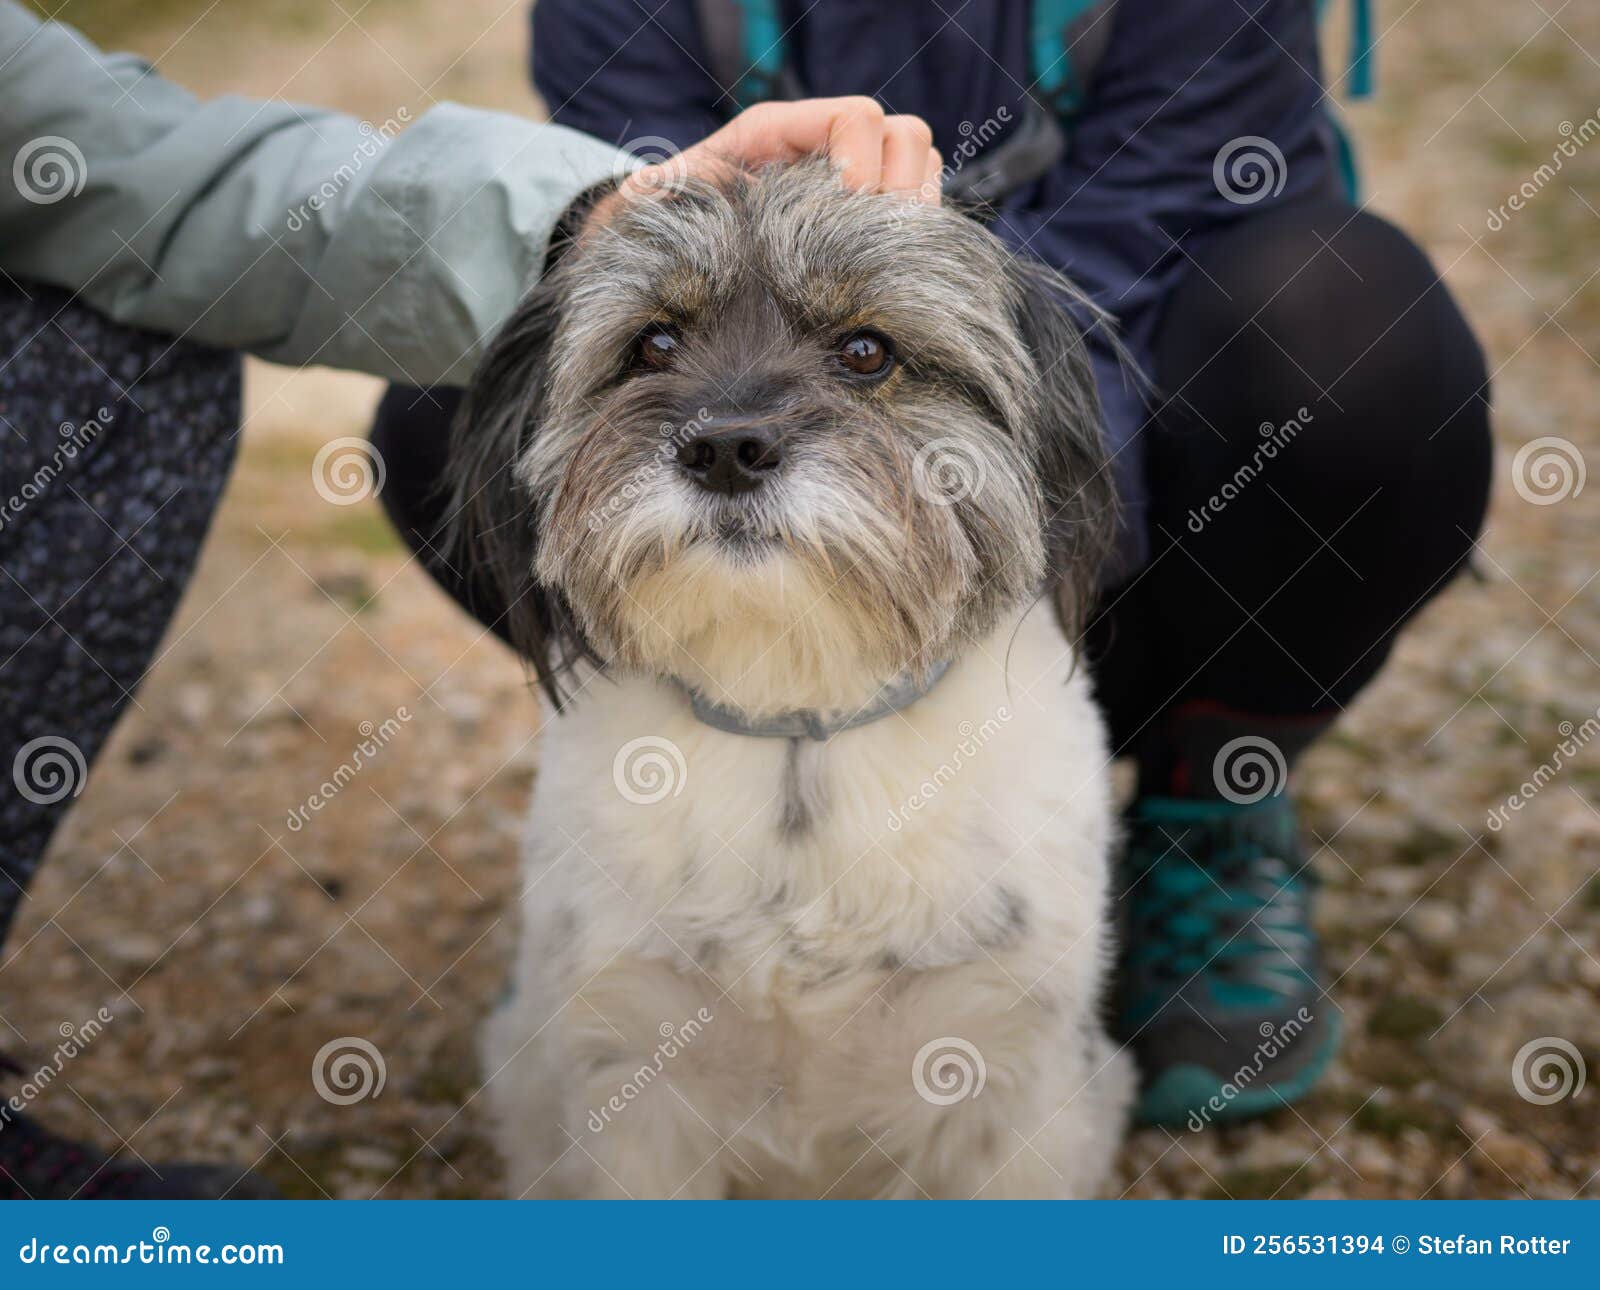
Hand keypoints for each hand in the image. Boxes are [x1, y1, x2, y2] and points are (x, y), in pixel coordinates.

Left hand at [587, 97, 941, 231]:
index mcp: (778, 133)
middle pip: (905, 137)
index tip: (852, 203)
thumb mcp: (655, 202)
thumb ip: (666, 190)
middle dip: (903, 189)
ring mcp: (853, 185)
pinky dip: (917, 242)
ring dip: (916, 216)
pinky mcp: (865, 226)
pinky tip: (889, 277)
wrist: (670, 258)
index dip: (864, 156)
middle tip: (879, 243)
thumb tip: (676, 187)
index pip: (854, 117)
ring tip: (889, 260)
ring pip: (921, 173)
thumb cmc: (663, 227)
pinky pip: (917, 217)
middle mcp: (824, 150)